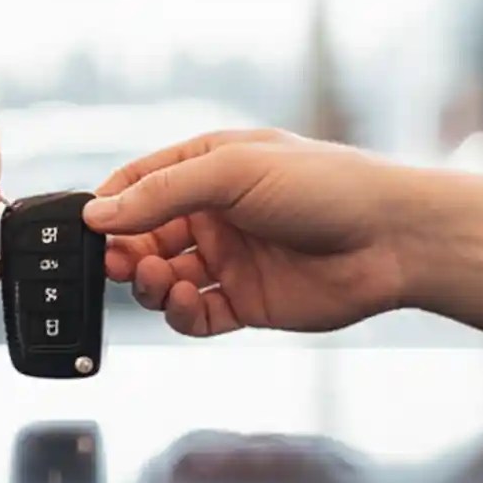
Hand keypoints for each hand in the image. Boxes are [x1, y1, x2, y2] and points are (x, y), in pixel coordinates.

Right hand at [82, 129, 409, 336]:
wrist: (393, 239)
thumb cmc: (326, 185)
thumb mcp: (233, 172)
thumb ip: (161, 194)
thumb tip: (99, 214)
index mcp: (210, 168)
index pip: (141, 184)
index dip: (111, 205)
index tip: (88, 227)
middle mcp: (215, 214)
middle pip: (145, 235)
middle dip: (124, 250)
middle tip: (115, 263)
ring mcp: (230, 260)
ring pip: (164, 277)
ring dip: (148, 282)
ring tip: (155, 280)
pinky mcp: (246, 302)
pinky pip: (195, 314)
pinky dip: (178, 313)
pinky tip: (182, 303)